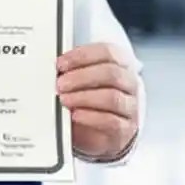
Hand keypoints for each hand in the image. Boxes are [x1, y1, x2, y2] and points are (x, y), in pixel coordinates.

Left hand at [56, 42, 139, 159]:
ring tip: (64, 99)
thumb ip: (71, 70)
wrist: (95, 131)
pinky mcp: (126, 129)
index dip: (82, 56)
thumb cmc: (86, 99)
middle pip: (112, 73)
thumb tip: (54, 66)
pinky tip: (75, 115)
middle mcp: (129, 84)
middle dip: (81, 77)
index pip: (108, 53)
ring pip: (113, 98)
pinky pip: (112, 122)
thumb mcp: (79, 81)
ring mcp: (131, 107)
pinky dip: (90, 117)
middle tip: (60, 84)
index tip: (61, 64)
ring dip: (83, 97)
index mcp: (119, 65)